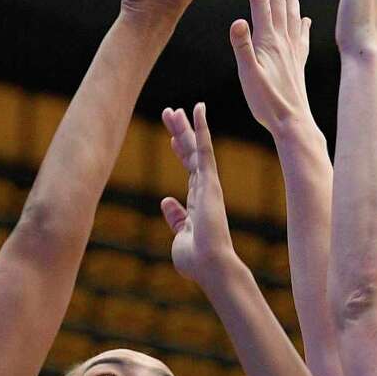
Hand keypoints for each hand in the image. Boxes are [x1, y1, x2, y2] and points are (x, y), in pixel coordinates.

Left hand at [160, 103, 237, 285]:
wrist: (211, 266)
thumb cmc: (196, 259)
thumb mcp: (179, 236)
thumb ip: (175, 217)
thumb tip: (166, 201)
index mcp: (198, 202)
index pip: (189, 170)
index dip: (180, 152)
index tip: (173, 138)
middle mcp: (205, 190)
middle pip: (190, 155)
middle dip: (180, 134)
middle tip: (170, 113)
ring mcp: (208, 184)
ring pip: (195, 148)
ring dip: (184, 128)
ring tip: (173, 110)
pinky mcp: (210, 181)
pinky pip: (205, 149)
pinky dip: (201, 128)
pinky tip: (198, 109)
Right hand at [230, 0, 313, 135]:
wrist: (293, 123)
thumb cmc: (267, 103)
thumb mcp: (248, 75)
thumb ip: (242, 47)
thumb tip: (237, 20)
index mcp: (268, 40)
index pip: (259, 1)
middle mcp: (284, 40)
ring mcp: (293, 51)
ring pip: (293, 14)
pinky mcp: (298, 64)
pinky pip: (302, 37)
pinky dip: (304, 25)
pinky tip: (308, 21)